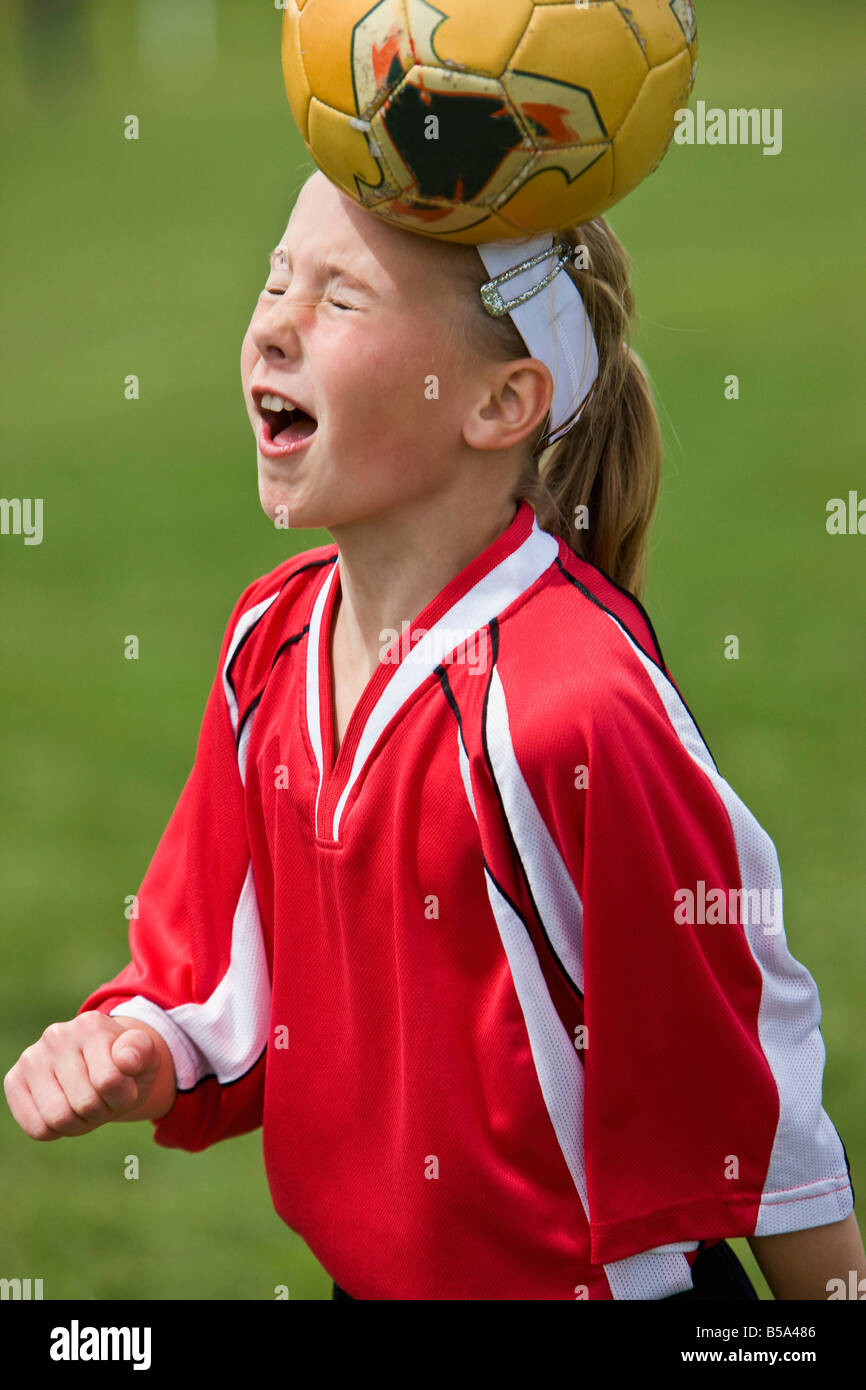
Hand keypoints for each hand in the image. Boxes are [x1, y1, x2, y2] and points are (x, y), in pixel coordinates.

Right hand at [4, 1011, 175, 1139]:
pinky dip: (56, 1132)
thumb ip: (142, 1051)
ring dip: (80, 1124)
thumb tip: (126, 1059)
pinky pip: (36, 1128)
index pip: (109, 1081)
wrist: (102, 1069)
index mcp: (91, 1025)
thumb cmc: (127, 1067)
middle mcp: (56, 1036)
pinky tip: (63, 1110)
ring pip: (58, 1119)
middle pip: (85, 1104)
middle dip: (103, 1111)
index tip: (126, 1084)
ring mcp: (31, 1057)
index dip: (124, 1095)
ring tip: (86, 1104)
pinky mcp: (14, 1081)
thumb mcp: (147, 1057)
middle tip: (105, 1097)